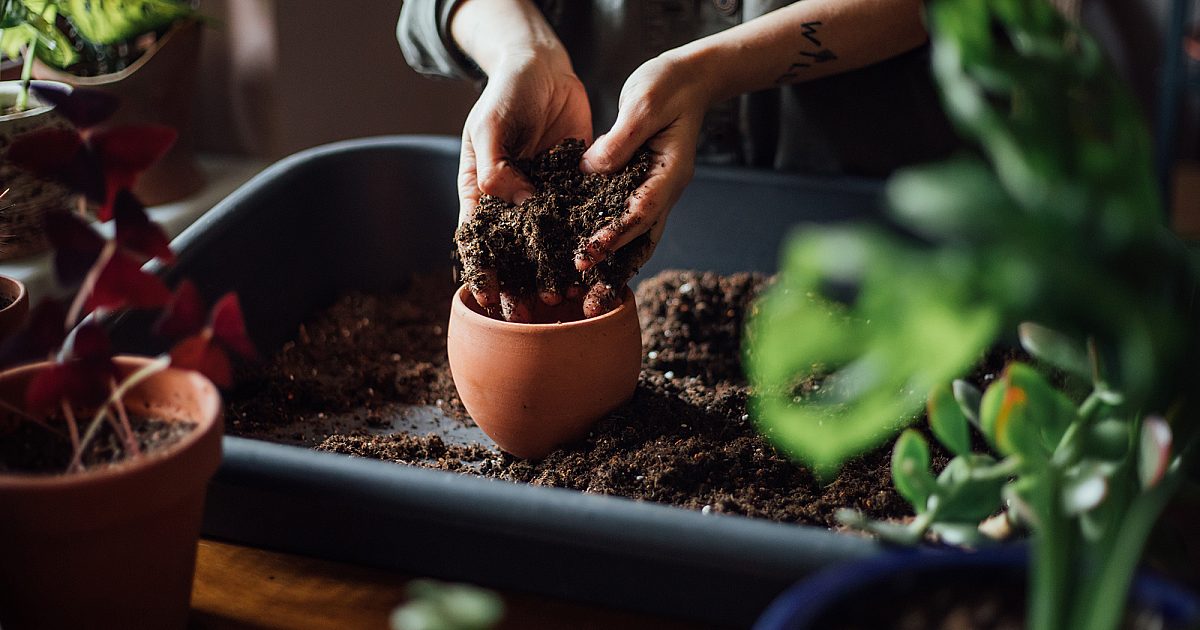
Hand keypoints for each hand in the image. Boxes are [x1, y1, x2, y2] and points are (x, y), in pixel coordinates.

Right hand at [458, 49, 591, 321]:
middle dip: (520, 284)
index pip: (478, 239)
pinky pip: (579, 219)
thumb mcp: (491, 124)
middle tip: (532, 314)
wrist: (544, 67)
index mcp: (481, 190)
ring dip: (554, 272)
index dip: (482, 271)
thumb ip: (495, 164)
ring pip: (547, 243)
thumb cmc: (506, 92)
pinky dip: (584, 243)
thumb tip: (515, 202)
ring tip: (565, 300)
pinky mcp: (574, 186)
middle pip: (513, 252)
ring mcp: (543, 195)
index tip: (489, 300)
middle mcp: (512, 199)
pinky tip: (596, 267)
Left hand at [574, 51, 712, 310]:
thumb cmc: (669, 85)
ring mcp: (655, 189)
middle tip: (583, 289)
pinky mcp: (641, 184)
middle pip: (640, 238)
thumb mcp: (643, 104)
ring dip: (613, 262)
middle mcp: (665, 189)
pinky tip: (585, 252)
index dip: (613, 237)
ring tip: (584, 286)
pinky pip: (626, 218)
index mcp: (670, 173)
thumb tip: (590, 170)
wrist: (688, 78)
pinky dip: (610, 238)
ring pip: (636, 236)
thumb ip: (619, 140)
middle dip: (613, 265)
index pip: (641, 214)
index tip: (586, 254)